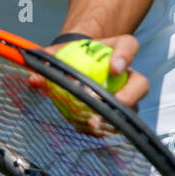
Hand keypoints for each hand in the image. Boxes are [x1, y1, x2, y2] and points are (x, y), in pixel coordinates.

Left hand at [34, 32, 149, 137]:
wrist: (77, 66)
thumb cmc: (73, 55)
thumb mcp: (61, 52)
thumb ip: (48, 60)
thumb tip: (34, 76)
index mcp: (117, 49)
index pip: (129, 46)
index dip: (125, 56)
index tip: (114, 68)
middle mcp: (128, 75)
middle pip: (140, 84)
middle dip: (129, 96)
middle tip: (111, 103)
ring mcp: (126, 97)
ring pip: (132, 110)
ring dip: (115, 118)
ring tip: (94, 124)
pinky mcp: (118, 115)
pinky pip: (117, 124)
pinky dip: (103, 128)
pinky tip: (86, 129)